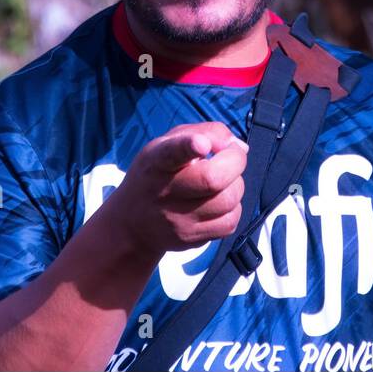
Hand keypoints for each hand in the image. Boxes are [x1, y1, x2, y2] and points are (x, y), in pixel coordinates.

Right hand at [109, 122, 248, 255]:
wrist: (133, 223)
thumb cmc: (158, 174)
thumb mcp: (168, 143)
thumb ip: (205, 132)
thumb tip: (239, 146)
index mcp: (157, 162)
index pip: (172, 153)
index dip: (189, 146)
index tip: (201, 144)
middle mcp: (165, 191)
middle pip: (212, 179)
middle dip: (235, 162)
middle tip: (232, 156)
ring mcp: (179, 219)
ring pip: (228, 200)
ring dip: (236, 185)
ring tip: (223, 181)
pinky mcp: (191, 239)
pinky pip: (230, 222)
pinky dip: (234, 208)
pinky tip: (220, 202)